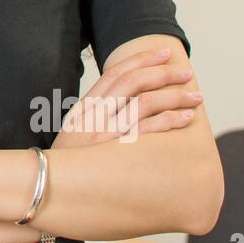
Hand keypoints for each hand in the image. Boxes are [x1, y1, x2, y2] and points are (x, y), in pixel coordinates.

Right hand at [52, 47, 201, 148]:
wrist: (48, 188)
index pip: (116, 72)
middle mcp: (94, 114)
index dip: (142, 59)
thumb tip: (125, 105)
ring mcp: (105, 132)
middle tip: (185, 72)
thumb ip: (96, 116)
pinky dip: (170, 120)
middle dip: (164, 73)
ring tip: (195, 97)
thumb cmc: (68, 163)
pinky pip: (148, 130)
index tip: (164, 54)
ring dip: (175, 96)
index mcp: (85, 106)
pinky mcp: (116, 152)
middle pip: (134, 81)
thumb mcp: (75, 132)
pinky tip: (185, 118)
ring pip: (146, 102)